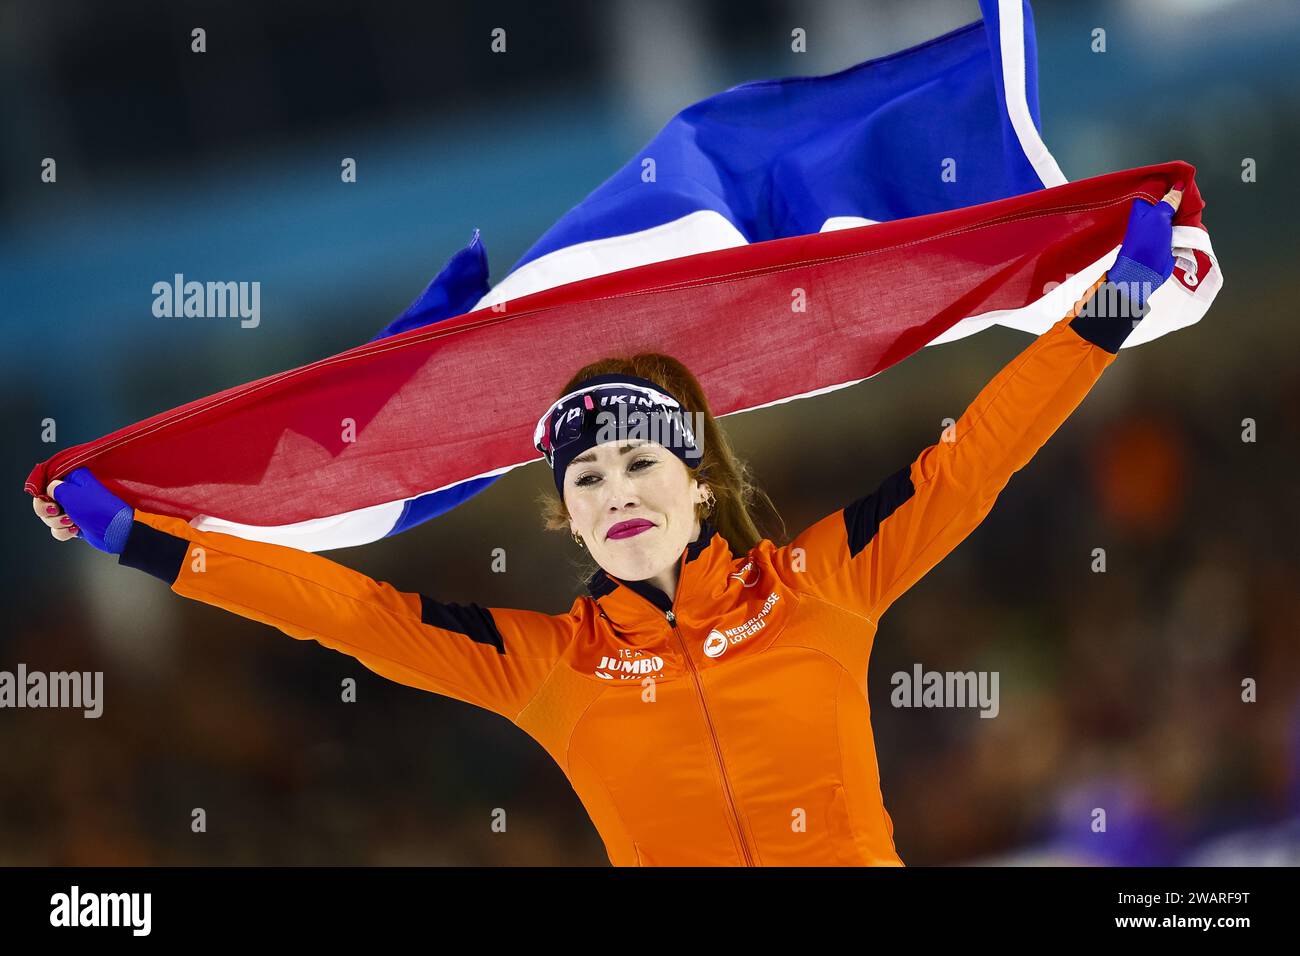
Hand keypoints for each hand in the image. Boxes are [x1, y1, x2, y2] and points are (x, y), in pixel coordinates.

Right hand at [31, 467, 133, 553]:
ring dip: (57, 522)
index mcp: (73, 479)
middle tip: (57, 511)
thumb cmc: (98, 509)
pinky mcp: (76, 523)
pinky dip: (64, 531)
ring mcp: (74, 509)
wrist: (117, 530)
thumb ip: (54, 488)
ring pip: (50, 517)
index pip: (47, 483)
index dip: (44, 494)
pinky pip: (58, 529)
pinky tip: (76, 529)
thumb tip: (48, 488)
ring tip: (72, 522)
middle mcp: (72, 493)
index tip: (50, 500)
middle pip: (44, 502)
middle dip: (48, 511)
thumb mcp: (72, 494)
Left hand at [1109, 183, 1183, 308]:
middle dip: (1183, 199)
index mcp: (1143, 206)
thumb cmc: (1146, 243)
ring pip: (1178, 213)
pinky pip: (1180, 227)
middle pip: (1171, 201)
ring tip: (1195, 209)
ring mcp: (1160, 227)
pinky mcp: (1168, 238)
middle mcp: (1151, 215)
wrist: (1144, 271)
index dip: (1172, 184)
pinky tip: (1194, 220)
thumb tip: (1179, 186)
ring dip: (1186, 213)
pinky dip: (1187, 225)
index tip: (1186, 180)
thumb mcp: (1158, 216)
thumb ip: (1169, 200)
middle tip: (1194, 197)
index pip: (1159, 188)